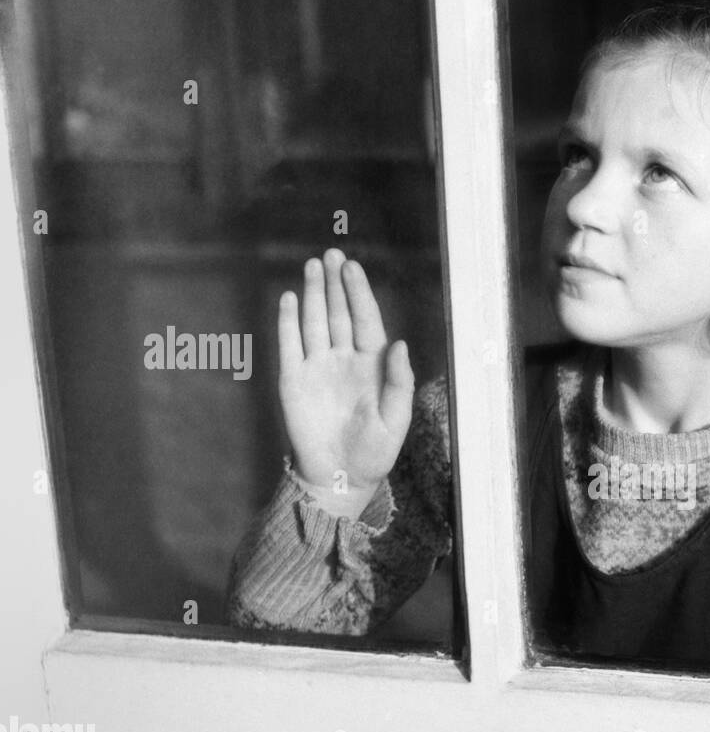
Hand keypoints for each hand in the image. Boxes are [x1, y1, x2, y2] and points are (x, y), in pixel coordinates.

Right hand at [277, 248, 414, 517]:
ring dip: (313, 294)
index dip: (359, 293)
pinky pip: (289, 344)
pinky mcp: (293, 379)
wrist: (340, 477)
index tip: (352, 268)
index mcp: (372, 365)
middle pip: (338, 313)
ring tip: (313, 266)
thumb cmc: (374, 451)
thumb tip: (398, 343)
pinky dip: (288, 321)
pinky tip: (290, 299)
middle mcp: (344, 359)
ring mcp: (317, 367)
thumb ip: (399, 381)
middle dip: (335, 284)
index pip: (365, 320)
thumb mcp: (396, 420)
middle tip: (332, 254)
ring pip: (314, 322)